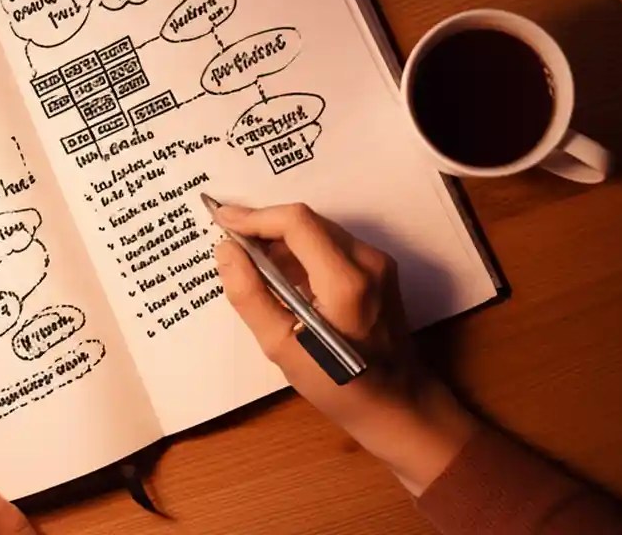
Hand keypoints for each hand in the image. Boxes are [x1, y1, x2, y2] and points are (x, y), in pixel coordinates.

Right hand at [212, 203, 478, 494]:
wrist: (399, 404)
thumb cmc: (339, 384)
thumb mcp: (282, 347)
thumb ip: (250, 295)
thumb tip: (226, 250)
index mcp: (345, 280)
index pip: (296, 222)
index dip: (254, 216)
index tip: (221, 219)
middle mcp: (368, 261)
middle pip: (307, 222)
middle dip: (265, 225)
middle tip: (230, 241)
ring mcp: (379, 263)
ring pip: (319, 231)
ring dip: (282, 238)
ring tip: (250, 259)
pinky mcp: (380, 270)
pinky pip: (332, 246)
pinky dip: (302, 251)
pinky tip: (281, 274)